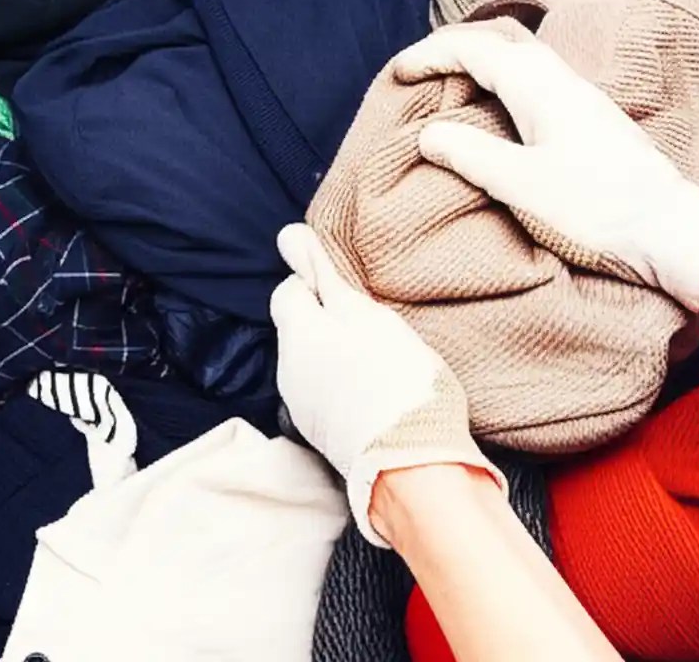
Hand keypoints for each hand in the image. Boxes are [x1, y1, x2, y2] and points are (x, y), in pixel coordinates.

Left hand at [270, 224, 504, 545]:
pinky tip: (376, 393)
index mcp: (297, 335)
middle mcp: (287, 370)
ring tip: (380, 364)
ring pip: (311, 363)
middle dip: (328, 323)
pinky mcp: (320, 435)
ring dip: (336, 356)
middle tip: (374, 329)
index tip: (351, 295)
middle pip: (299, 330)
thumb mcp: (366, 315)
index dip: (317, 286)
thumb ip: (326, 277)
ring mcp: (301, 406)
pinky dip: (343, 387)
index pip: (288, 292)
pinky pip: (324, 395)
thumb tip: (287, 236)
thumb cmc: (396, 378)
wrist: (411, 464)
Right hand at [393, 23, 698, 310]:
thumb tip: (431, 135)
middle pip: (503, 45)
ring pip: (523, 63)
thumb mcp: (522, 186)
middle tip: (421, 70)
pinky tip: (499, 114)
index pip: (478, 51)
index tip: (400, 73)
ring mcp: (583, 101)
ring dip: (483, 66)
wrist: (669, 231)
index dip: (433, 55)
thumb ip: (472, 155)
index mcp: (542, 89)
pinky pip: (538, 85)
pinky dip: (505, 86)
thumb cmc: (597, 210)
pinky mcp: (592, 124)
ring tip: (451, 89)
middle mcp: (564, 83)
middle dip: (456, 50)